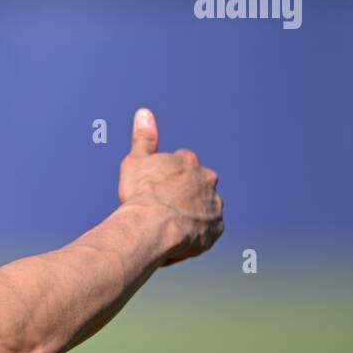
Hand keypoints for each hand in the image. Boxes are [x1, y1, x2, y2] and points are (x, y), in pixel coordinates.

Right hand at [118, 108, 223, 266]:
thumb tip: (144, 112)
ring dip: (192, 213)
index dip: (167, 175)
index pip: (182, 162)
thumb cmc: (141, 193)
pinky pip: (207, 231)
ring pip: (204, 207)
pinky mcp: (216, 230)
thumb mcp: (136, 161)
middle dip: (184, 193)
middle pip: (197, 184)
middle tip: (163, 206)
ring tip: (169, 226)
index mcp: (188, 162)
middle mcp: (207, 181)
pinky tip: (177, 240)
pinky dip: (196, 234)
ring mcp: (214, 205)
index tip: (155, 186)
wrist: (152, 226)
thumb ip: (144, 138)